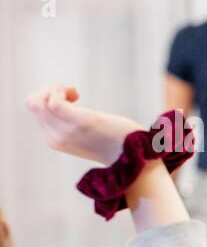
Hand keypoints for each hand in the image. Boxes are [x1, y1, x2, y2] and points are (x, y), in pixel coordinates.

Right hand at [25, 85, 142, 164]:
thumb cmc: (113, 141)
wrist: (133, 157)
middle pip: (33, 103)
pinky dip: (61, 91)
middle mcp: (54, 138)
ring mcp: (66, 131)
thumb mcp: (84, 134)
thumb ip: (69, 125)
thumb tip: (61, 102)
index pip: (34, 110)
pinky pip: (54, 102)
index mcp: (53, 140)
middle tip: (72, 95)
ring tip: (74, 94)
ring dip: (55, 89)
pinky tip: (76, 94)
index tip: (70, 99)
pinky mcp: (81, 122)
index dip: (48, 98)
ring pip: (38, 102)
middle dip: (49, 91)